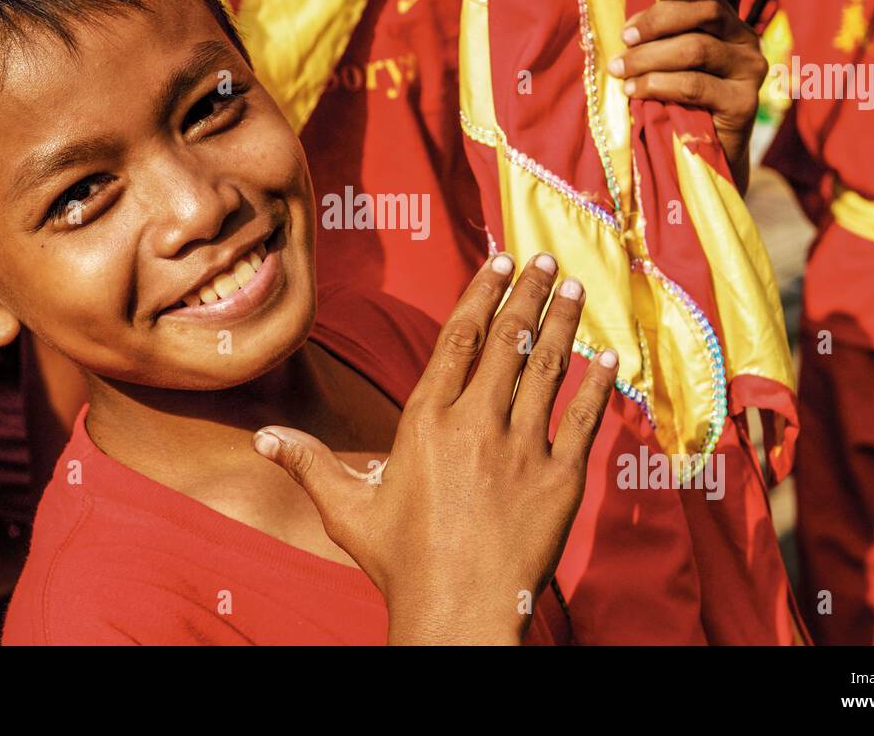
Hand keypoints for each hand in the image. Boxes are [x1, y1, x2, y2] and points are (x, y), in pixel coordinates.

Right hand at [252, 253, 617, 644]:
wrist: (459, 615)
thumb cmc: (401, 563)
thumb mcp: (348, 509)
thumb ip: (310, 464)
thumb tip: (262, 438)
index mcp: (427, 422)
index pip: (459, 338)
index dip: (482, 294)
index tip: (499, 262)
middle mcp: (477, 424)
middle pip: (508, 340)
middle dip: (530, 293)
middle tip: (546, 260)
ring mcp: (523, 450)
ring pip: (548, 369)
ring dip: (564, 323)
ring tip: (576, 288)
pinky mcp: (560, 480)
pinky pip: (584, 420)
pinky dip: (599, 385)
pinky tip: (610, 358)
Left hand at [609, 0, 765, 193]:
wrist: (708, 160)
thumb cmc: (681, 106)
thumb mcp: (673, 68)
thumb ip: (663, 42)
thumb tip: (624, 29)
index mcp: (731, 26)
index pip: (701, 0)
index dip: (661, 10)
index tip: (626, 30)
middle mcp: (747, 42)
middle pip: (703, 15)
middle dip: (654, 28)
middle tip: (621, 48)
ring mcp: (750, 72)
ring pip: (696, 49)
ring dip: (649, 59)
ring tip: (621, 73)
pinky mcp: (745, 103)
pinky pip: (695, 85)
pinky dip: (659, 85)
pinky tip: (635, 92)